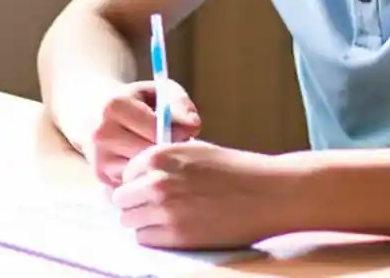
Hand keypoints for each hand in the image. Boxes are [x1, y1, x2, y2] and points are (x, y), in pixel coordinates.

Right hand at [86, 80, 200, 186]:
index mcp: (113, 106)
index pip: (154, 130)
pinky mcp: (101, 177)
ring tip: (160, 152)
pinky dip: (146, 176)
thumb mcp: (160, 92)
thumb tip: (192, 128)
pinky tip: (148, 163)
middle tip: (174, 145)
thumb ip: (179, 105)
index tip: (181, 130)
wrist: (96, 110)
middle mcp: (100, 133)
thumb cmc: (137, 100)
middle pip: (148, 155)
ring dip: (157, 167)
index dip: (174, 132)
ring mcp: (99, 158)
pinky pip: (135, 183)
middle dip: (166, 152)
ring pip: (143, 172)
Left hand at [110, 140, 299, 248]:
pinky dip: (155, 236)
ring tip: (168, 217)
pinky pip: (145, 239)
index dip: (138, 181)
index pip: (125, 173)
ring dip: (144, 221)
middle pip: (122, 199)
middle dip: (136, 202)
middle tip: (157, 206)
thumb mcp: (196, 150)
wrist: (268, 192)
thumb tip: (140, 173)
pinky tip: (176, 228)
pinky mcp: (177, 236)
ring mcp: (165, 211)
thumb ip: (166, 160)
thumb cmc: (235, 169)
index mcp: (159, 156)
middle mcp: (156, 182)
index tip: (152, 187)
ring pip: (130, 221)